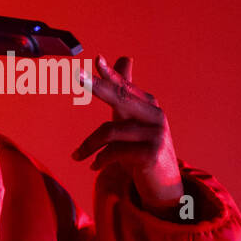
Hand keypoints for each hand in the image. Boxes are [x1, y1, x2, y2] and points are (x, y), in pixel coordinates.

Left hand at [72, 54, 183, 211]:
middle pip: (120, 98)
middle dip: (97, 86)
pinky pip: (115, 152)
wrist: (164, 184)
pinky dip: (100, 160)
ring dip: (88, 145)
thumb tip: (125, 57)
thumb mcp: (133, 119)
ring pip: (110, 131)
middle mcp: (155, 116)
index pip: (125, 87)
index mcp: (148, 105)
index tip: (97, 60)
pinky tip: (94, 166)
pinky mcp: (152, 154)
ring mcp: (155, 135)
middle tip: (76, 76)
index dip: (111, 73)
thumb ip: (125, 93)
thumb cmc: (143, 146)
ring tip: (77, 156)